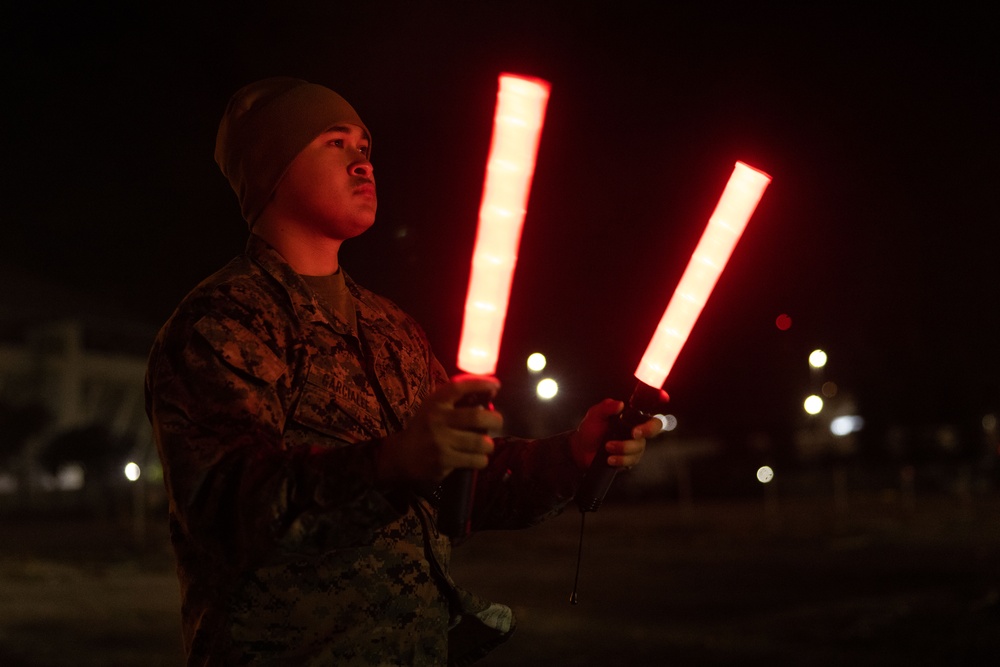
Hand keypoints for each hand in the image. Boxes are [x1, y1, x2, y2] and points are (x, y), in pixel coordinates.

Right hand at [377, 375, 502, 484]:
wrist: (400, 456)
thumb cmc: (425, 429)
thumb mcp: (435, 410)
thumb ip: (457, 402)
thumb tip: (490, 395)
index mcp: (435, 403)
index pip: (459, 387)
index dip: (480, 384)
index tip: (497, 385)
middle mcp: (437, 419)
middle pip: (477, 417)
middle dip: (495, 420)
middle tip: (497, 423)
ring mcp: (440, 441)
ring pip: (480, 442)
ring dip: (488, 445)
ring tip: (485, 445)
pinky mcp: (443, 461)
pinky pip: (475, 460)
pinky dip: (481, 460)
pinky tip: (476, 458)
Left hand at [569, 398, 662, 470]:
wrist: (581, 450)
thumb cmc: (590, 430)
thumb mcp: (595, 415)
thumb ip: (606, 407)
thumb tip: (620, 404)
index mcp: (630, 416)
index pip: (647, 407)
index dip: (659, 400)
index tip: (663, 397)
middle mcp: (636, 429)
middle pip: (655, 427)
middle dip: (648, 429)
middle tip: (634, 433)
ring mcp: (634, 445)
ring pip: (640, 446)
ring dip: (623, 447)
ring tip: (607, 446)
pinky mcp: (630, 459)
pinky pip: (632, 460)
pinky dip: (620, 459)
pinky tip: (609, 458)